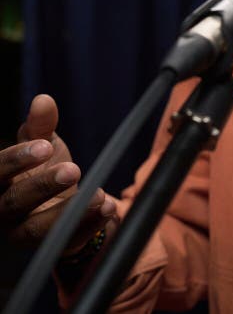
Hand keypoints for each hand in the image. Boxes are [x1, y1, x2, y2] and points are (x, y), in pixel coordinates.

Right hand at [0, 94, 116, 258]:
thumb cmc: (43, 170)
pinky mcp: (51, 246)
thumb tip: (43, 100)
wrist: (60, 205)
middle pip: (15, 202)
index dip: (16, 160)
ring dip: (70, 211)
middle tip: (73, 170)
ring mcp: (24, 233)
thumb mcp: (43, 147)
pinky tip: (109, 208)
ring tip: (99, 195)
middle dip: (43, 185)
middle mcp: (4, 211)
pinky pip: (68, 240)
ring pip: (39, 229)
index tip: (45, 146)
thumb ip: (41, 126)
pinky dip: (90, 224)